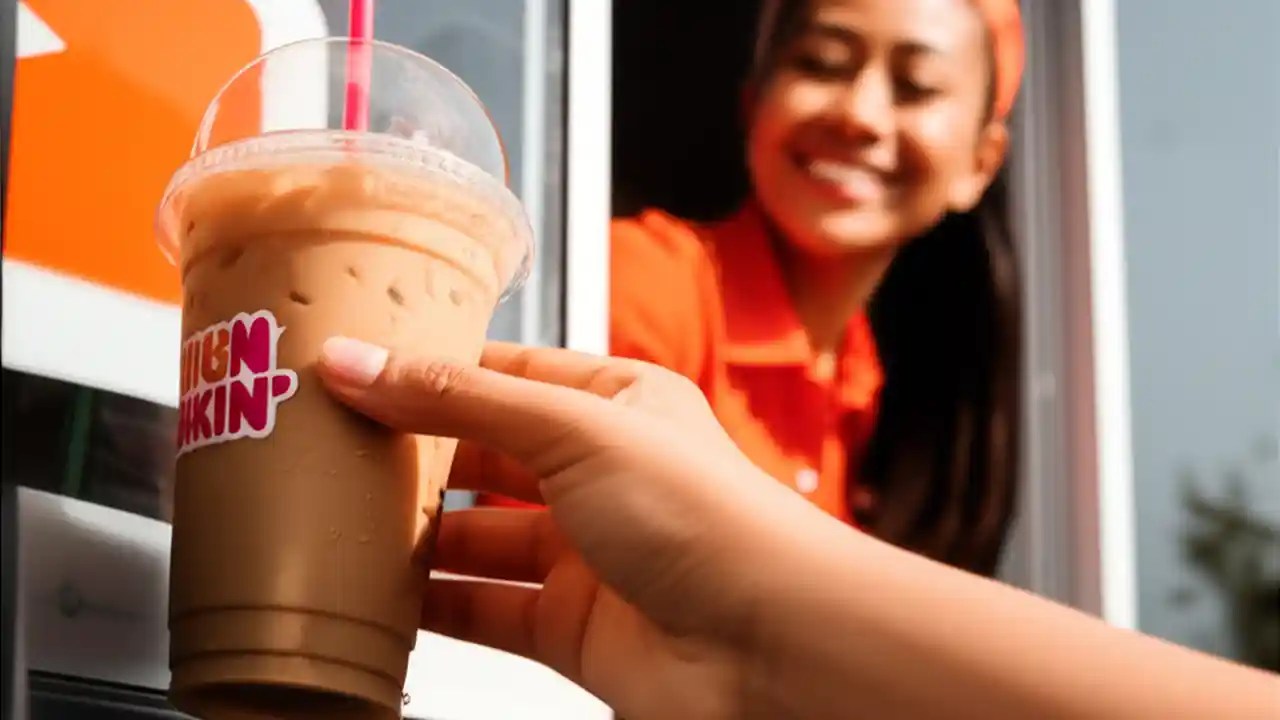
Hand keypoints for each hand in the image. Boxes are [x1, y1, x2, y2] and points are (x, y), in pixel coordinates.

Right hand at [318, 339, 812, 718]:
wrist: (770, 646)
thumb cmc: (709, 519)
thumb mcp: (574, 428)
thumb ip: (461, 401)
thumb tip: (360, 365)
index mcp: (616, 403)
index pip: (505, 373)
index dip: (432, 371)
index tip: (356, 369)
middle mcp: (600, 474)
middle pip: (483, 456)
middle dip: (414, 454)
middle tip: (329, 448)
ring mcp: (584, 554)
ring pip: (476, 538)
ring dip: (415, 534)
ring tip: (337, 520)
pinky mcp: (570, 626)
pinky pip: (482, 609)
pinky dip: (432, 606)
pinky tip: (379, 595)